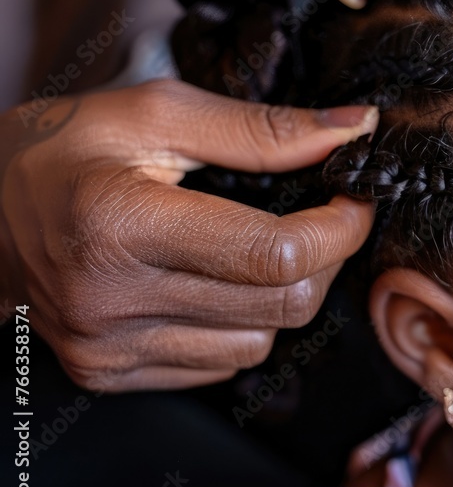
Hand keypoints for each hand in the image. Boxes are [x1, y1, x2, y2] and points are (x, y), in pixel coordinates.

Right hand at [0, 80, 377, 391]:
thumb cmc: (64, 150)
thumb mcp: (157, 113)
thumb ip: (261, 128)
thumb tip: (353, 128)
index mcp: (121, 223)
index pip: (275, 254)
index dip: (340, 228)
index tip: (354, 198)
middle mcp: (112, 300)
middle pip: (282, 305)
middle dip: (328, 258)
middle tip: (324, 218)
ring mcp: (109, 348)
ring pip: (260, 343)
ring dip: (287, 294)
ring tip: (265, 248)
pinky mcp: (109, 374)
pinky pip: (220, 365)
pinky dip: (243, 324)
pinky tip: (221, 282)